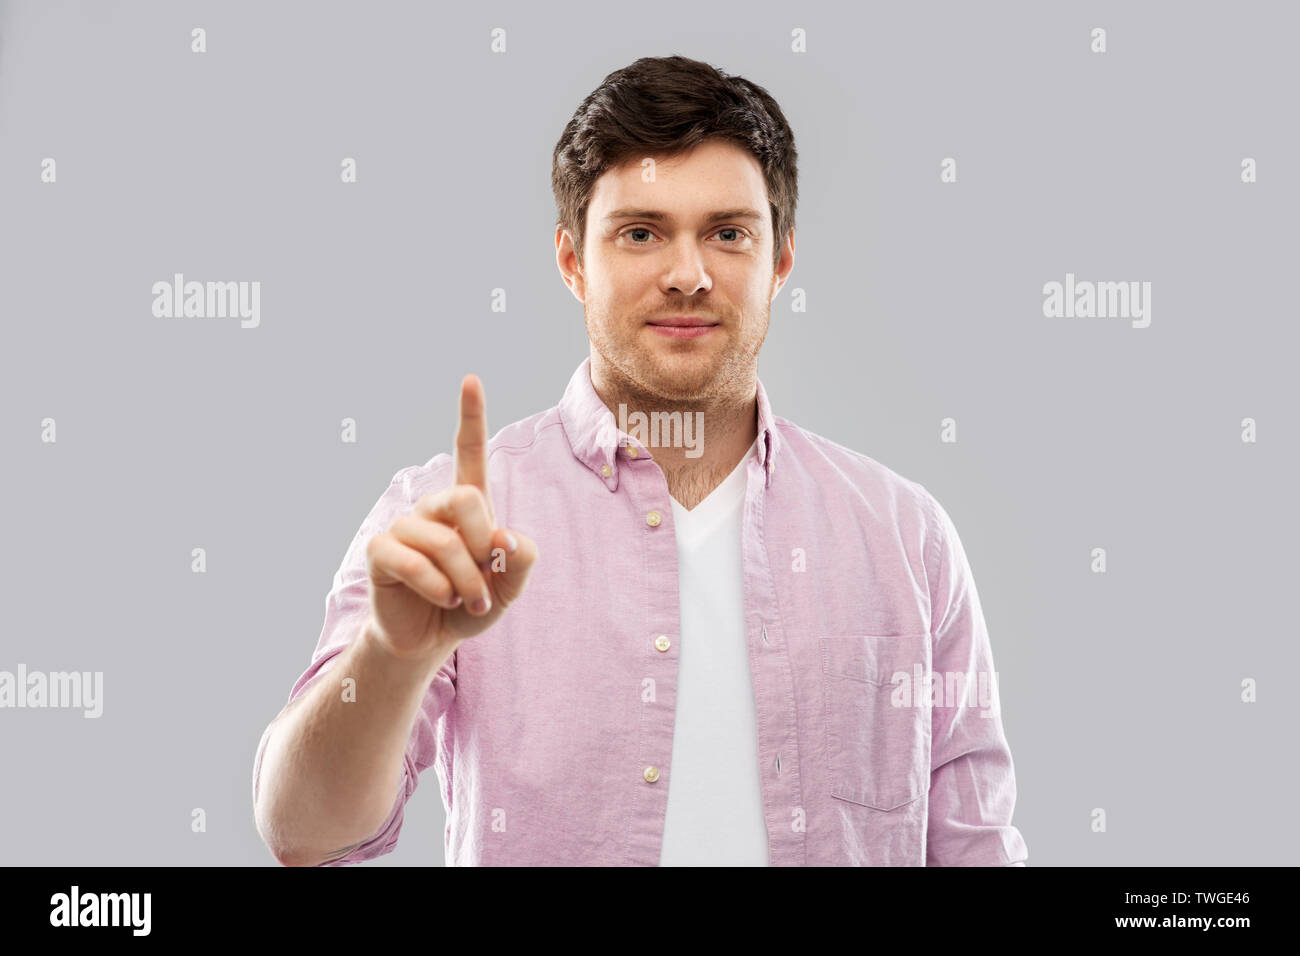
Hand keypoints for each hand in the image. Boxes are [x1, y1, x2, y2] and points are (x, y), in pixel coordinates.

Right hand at [364, 374, 537, 661]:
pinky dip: (438, 588)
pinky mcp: (380, 552)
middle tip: (487, 580)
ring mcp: (403, 527)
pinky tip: (443, 601)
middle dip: (484, 545)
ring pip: (444, 541)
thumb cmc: (469, 605)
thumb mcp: (508, 587)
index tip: (471, 380)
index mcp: (467, 507)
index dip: (469, 417)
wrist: (430, 639)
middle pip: (464, 499)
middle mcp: (433, 508)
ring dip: (466, 581)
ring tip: (468, 603)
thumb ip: (519, 560)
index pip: (468, 453)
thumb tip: (506, 537)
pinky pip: (413, 562)